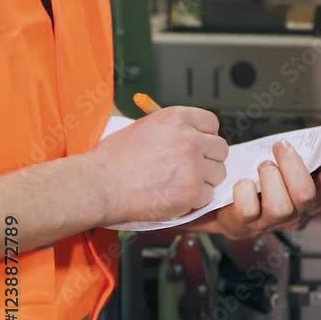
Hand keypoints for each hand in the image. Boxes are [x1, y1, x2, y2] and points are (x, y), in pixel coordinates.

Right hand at [92, 106, 227, 224]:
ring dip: (203, 181)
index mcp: (177, 118)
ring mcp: (193, 166)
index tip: (199, 146)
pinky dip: (194, 201)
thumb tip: (190, 135)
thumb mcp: (144, 127)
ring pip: (217, 174)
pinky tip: (174, 198)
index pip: (211, 123)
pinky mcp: (192, 192)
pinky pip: (207, 197)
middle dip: (208, 160)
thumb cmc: (113, 159)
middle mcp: (189, 138)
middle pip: (220, 149)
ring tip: (179, 185)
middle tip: (191, 169)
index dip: (205, 136)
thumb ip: (172, 129)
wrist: (100, 185)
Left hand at [194, 139, 320, 240]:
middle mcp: (298, 213)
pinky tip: (243, 183)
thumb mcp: (302, 165)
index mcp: (315, 195)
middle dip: (292, 165)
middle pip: (306, 195)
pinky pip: (248, 208)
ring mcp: (272, 222)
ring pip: (281, 205)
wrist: (228, 203)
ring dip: (269, 176)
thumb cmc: (268, 182)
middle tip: (280, 146)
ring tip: (262, 166)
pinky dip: (244, 189)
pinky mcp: (246, 225)